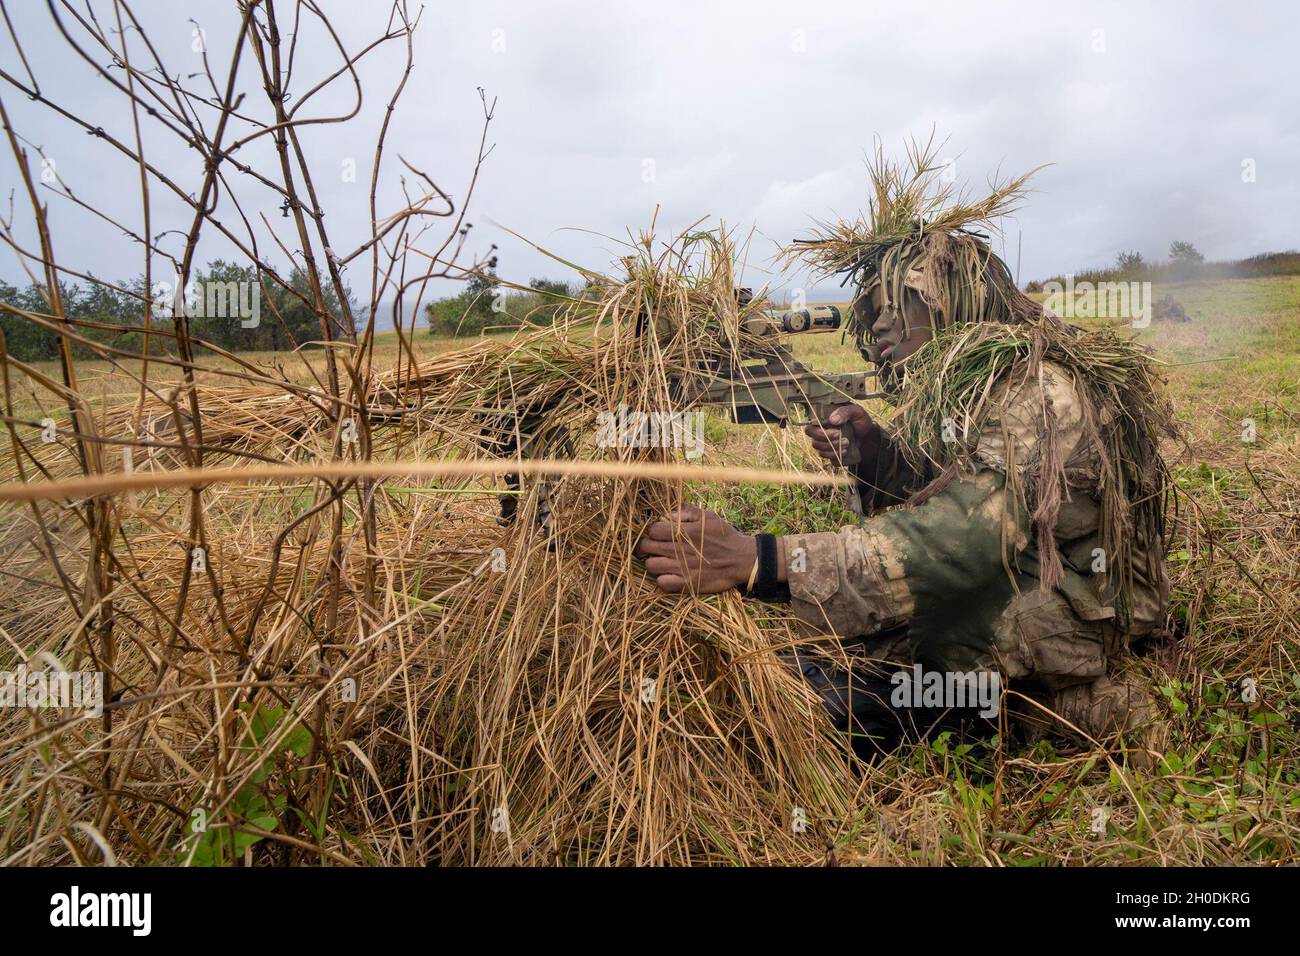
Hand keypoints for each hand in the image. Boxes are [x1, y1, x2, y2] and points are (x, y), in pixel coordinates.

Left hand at [634, 505, 756, 593]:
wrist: (742, 560)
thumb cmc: (725, 536)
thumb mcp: (709, 517)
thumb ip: (687, 512)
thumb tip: (667, 515)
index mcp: (684, 532)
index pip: (653, 530)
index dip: (653, 531)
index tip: (658, 534)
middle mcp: (680, 550)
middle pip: (647, 547)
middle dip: (646, 546)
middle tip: (652, 547)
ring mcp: (682, 568)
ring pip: (651, 566)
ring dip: (653, 562)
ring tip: (661, 561)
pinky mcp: (688, 584)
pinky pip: (662, 583)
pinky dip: (662, 579)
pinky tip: (669, 574)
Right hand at [803, 404, 879, 466]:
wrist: (867, 434)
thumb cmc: (860, 420)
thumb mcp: (855, 411)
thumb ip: (844, 412)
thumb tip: (832, 420)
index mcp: (823, 417)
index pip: (811, 424)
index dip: (820, 431)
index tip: (838, 432)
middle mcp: (819, 428)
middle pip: (812, 435)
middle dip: (826, 438)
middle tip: (842, 437)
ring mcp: (822, 439)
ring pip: (817, 445)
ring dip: (831, 447)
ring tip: (847, 443)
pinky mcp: (826, 449)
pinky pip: (822, 454)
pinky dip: (833, 454)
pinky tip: (844, 451)